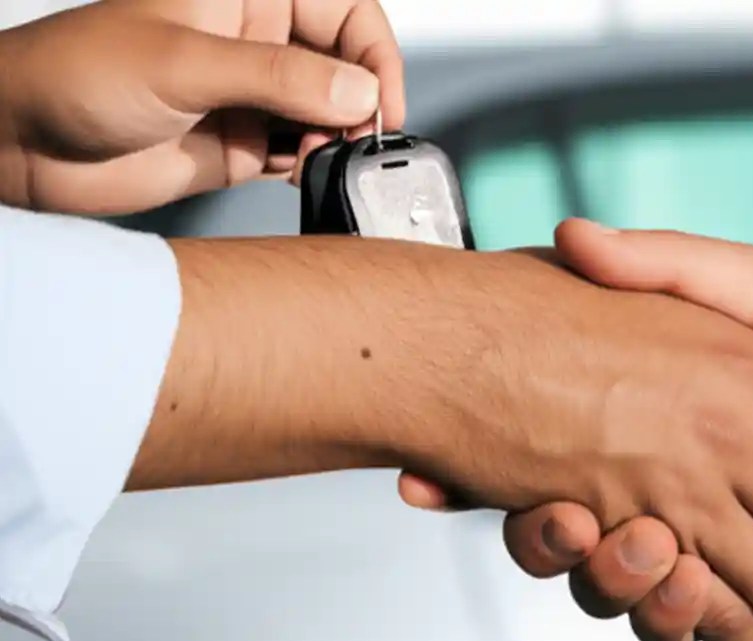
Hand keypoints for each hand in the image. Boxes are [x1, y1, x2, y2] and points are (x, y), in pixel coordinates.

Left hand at [0, 0, 403, 213]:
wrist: (24, 145)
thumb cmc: (76, 73)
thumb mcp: (185, 63)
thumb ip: (278, 76)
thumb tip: (357, 92)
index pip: (344, 9)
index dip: (374, 52)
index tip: (380, 100)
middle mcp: (258, 41)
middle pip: (345, 64)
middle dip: (362, 102)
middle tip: (360, 138)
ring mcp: (254, 95)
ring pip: (331, 111)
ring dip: (342, 138)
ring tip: (329, 159)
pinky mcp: (245, 144)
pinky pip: (304, 153)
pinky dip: (318, 166)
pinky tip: (309, 174)